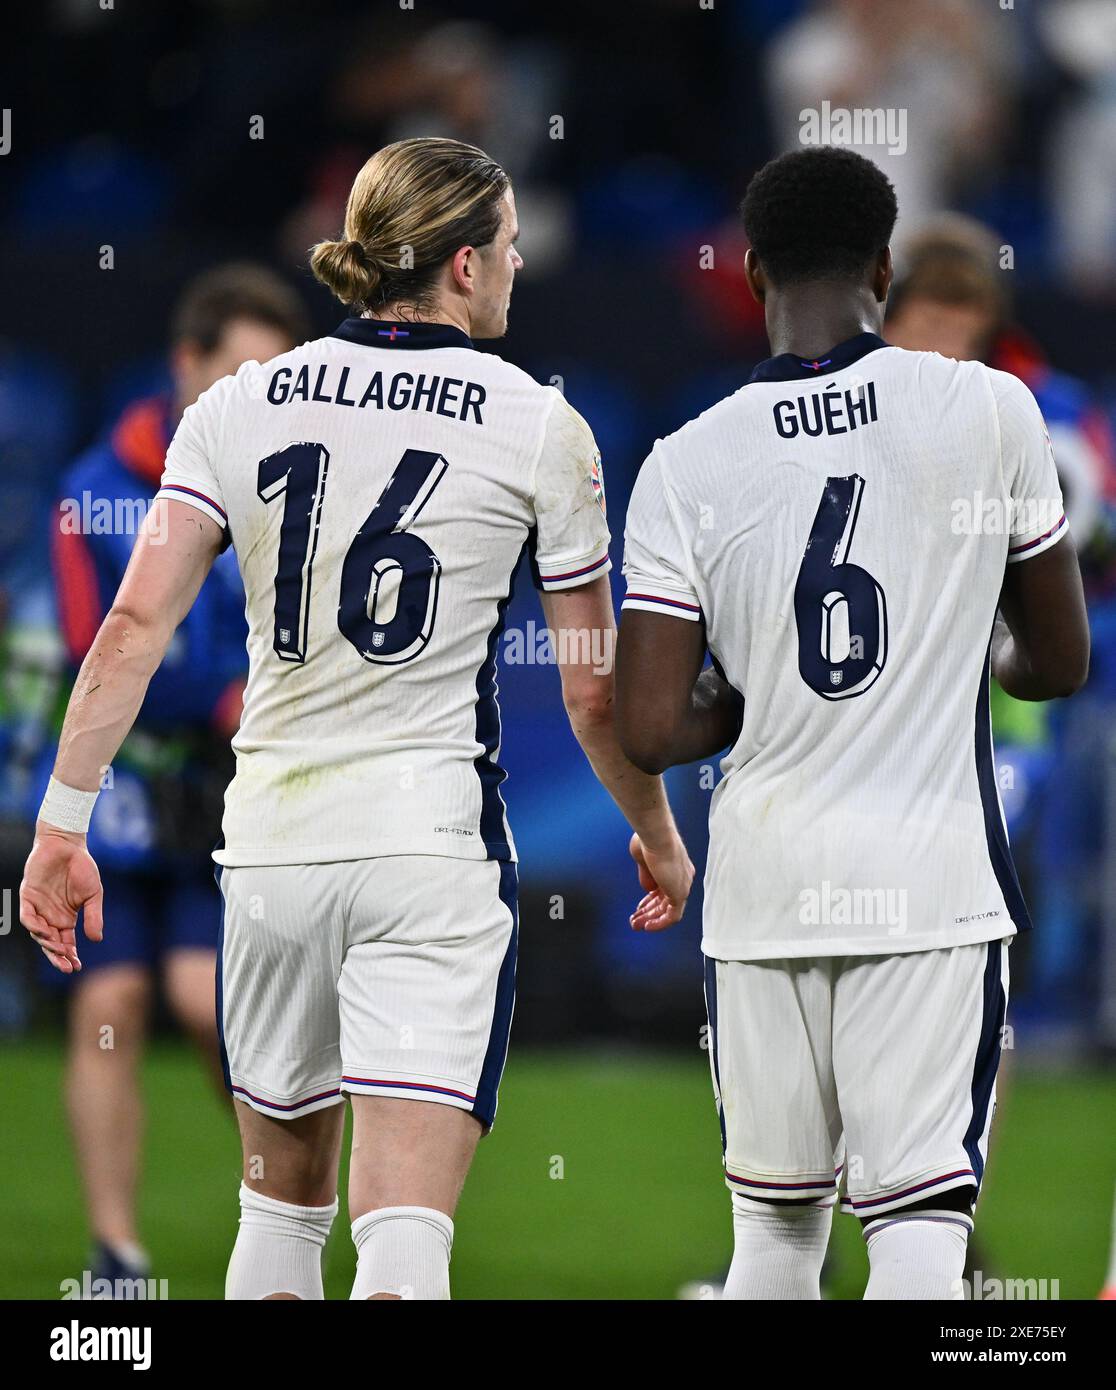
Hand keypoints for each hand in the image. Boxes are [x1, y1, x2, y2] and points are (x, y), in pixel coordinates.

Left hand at [19, 826, 103, 972]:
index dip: (70, 956)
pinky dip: (34, 926)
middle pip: (51, 944)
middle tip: (66, 968)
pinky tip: (46, 932)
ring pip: (38, 934)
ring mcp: (38, 907)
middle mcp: (50, 917)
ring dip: (48, 944)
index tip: (77, 967)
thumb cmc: (82, 868)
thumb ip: (93, 916)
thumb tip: (96, 940)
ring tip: (60, 950)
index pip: (65, 944)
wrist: (67, 845)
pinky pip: (27, 917)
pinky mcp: (28, 896)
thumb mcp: (93, 894)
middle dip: (57, 957)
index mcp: (66, 918)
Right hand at [628, 830, 693, 931]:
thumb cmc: (650, 840)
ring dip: (651, 919)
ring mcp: (682, 886)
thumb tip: (647, 890)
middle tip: (636, 920)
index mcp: (676, 866)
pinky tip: (647, 926)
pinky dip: (659, 923)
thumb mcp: (644, 860)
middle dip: (648, 912)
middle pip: (665, 901)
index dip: (650, 900)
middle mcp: (682, 877)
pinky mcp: (680, 894)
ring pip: (668, 911)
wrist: (656, 836)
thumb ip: (646, 876)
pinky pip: (672, 916)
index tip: (639, 906)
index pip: (664, 889)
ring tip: (636, 925)